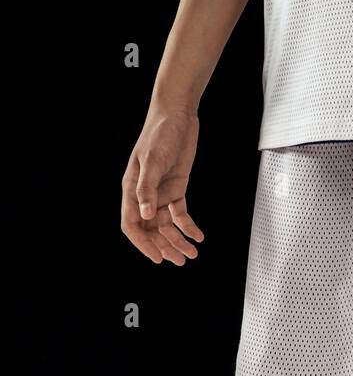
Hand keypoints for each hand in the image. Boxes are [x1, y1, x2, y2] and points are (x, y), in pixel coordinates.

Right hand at [121, 105, 204, 263]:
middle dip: (165, 247)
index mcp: (132, 190)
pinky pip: (180, 213)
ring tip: (191, 254)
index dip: (143, 244)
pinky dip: (188, 226)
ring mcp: (161, 192)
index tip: (157, 258)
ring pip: (166, 225)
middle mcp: (145, 195)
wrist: (177, 114)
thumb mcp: (152, 160)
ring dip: (177, 240)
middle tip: (180, 261)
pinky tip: (198, 235)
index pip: (132, 225)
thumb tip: (144, 215)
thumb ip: (147, 188)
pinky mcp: (176, 187)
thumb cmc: (159, 133)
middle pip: (151, 229)